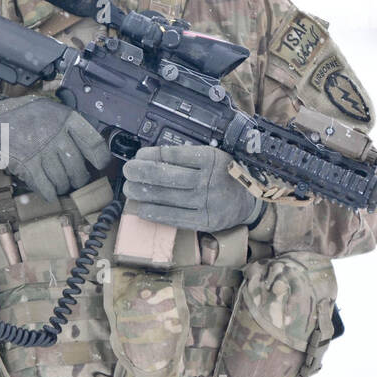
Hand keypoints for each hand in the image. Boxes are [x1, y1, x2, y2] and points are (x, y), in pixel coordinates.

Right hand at [0, 94, 111, 201]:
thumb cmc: (23, 115)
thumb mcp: (49, 109)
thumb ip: (67, 125)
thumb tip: (86, 148)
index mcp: (66, 118)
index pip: (93, 142)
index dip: (101, 157)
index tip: (101, 164)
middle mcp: (56, 134)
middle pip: (78, 165)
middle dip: (79, 178)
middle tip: (76, 180)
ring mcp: (42, 150)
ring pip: (63, 178)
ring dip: (64, 186)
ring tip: (62, 186)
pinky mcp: (28, 164)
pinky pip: (45, 185)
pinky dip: (49, 192)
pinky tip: (50, 193)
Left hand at [122, 144, 262, 231]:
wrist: (249, 200)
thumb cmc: (224, 174)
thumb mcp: (212, 157)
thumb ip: (186, 157)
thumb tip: (149, 157)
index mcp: (212, 159)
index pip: (176, 155)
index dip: (153, 155)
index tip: (139, 155)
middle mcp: (210, 180)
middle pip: (168, 176)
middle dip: (142, 172)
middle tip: (128, 170)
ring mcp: (207, 202)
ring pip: (168, 197)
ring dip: (143, 193)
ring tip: (129, 189)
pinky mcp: (205, 221)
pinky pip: (174, 217)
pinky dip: (155, 213)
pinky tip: (141, 208)